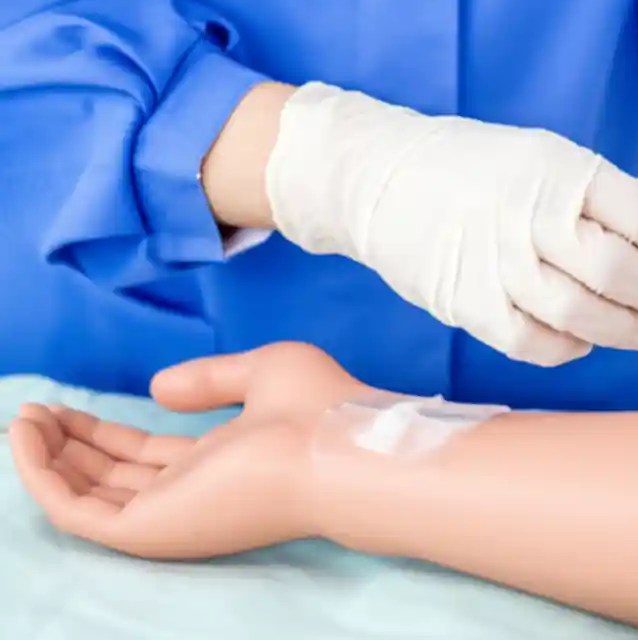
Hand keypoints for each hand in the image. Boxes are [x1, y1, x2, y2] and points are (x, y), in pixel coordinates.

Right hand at [9, 343, 365, 558]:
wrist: (341, 446)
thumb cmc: (321, 409)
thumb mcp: (263, 372)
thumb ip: (209, 378)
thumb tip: (154, 389)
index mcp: (220, 463)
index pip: (148, 457)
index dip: (104, 433)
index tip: (67, 406)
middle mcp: (192, 494)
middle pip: (113, 477)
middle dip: (69, 445)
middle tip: (37, 411)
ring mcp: (170, 514)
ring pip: (88, 497)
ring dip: (48, 458)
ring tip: (23, 417)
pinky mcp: (150, 529)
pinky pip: (75, 511)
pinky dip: (41, 476)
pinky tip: (27, 434)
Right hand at [263, 83, 637, 365]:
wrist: (381, 177)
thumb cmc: (480, 170)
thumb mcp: (547, 158)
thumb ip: (606, 204)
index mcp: (560, 170)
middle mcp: (529, 215)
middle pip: (620, 273)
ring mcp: (495, 263)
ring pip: (583, 315)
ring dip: (629, 330)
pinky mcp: (466, 303)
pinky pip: (535, 343)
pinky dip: (571, 348)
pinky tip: (586, 337)